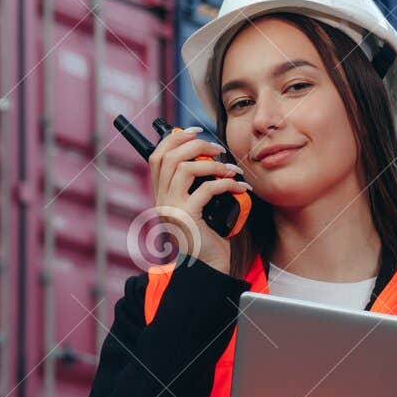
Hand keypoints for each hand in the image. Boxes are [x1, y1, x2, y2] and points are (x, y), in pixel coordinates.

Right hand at [146, 125, 247, 272]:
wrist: (208, 266)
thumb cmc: (207, 234)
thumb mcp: (198, 205)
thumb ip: (196, 183)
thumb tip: (210, 154)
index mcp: (162, 194)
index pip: (157, 156)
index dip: (175, 138)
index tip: (196, 130)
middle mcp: (162, 200)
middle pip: (170, 157)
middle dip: (196, 145)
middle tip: (218, 149)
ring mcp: (172, 209)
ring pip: (185, 169)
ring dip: (213, 164)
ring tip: (231, 169)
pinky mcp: (187, 218)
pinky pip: (206, 189)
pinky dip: (225, 183)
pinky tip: (238, 186)